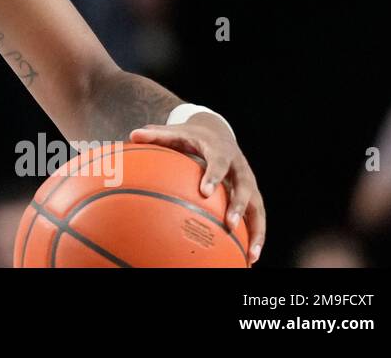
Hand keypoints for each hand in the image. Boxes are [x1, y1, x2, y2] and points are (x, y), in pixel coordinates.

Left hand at [129, 113, 265, 264]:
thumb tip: (133, 134)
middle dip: (238, 205)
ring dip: (256, 230)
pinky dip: (256, 236)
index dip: (213, 176)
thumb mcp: (177, 132)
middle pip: (245, 186)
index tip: (205, 192)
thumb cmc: (193, 136)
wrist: (218, 132)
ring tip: (251, 255)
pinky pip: (256, 216)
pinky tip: (250, 257)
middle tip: (229, 224)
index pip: (219, 162)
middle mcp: (239, 167)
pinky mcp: (252, 195)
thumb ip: (156, 134)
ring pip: (257, 206)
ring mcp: (248, 182)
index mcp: (221, 150)